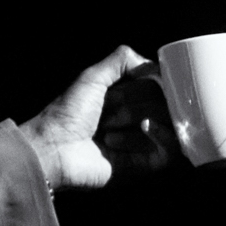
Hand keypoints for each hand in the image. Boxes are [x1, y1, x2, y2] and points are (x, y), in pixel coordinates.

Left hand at [20, 44, 177, 190]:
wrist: (53, 149)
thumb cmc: (67, 114)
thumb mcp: (92, 77)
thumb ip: (122, 60)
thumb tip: (153, 64)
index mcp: (125, 99)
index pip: (157, 85)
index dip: (146, 83)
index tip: (132, 84)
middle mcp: (136, 120)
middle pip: (163, 102)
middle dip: (133, 103)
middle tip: (107, 112)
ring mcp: (142, 143)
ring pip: (167, 123)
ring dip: (135, 120)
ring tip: (107, 131)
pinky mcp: (144, 165)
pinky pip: (171, 150)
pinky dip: (163, 135)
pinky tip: (146, 128)